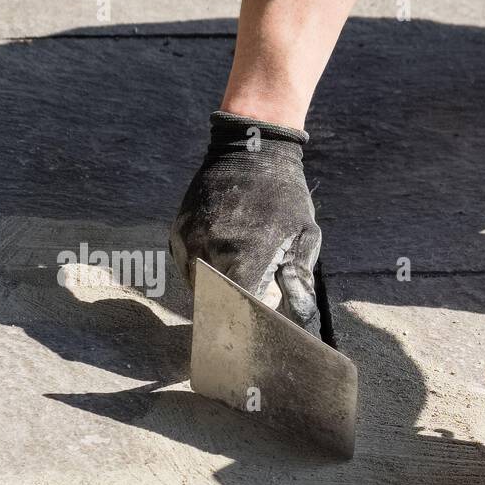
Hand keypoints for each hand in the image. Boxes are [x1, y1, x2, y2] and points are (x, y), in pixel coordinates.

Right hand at [170, 111, 322, 334]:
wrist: (251, 150)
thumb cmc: (285, 197)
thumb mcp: (305, 236)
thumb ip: (300, 280)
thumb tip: (301, 319)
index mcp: (245, 257)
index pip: (237, 311)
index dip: (246, 325)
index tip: (254, 333)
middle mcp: (211, 252)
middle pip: (216, 303)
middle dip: (231, 313)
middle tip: (246, 317)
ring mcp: (191, 241)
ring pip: (197, 288)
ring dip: (215, 295)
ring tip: (234, 292)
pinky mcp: (178, 231)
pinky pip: (186, 267)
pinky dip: (201, 275)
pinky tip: (220, 268)